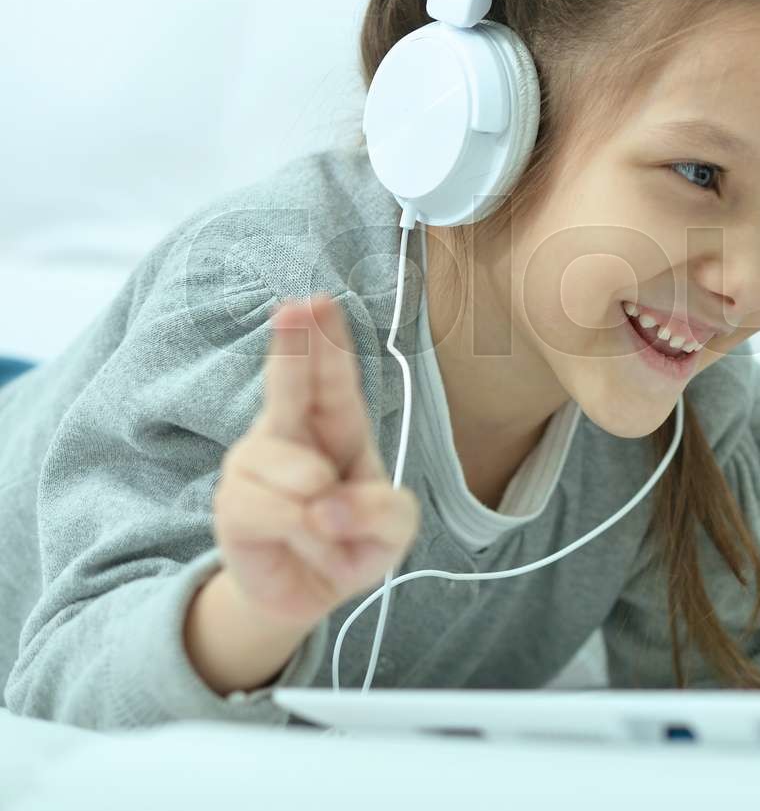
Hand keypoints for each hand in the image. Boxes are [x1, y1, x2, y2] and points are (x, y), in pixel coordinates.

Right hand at [212, 293, 420, 628]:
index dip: (324, 338)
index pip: (332, 375)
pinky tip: (308, 541)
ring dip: (320, 503)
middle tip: (294, 311)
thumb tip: (327, 506)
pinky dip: (301, 533)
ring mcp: (254, 467)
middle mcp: (290, 435)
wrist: (308, 591)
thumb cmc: (354, 538)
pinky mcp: (231, 506)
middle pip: (287, 386)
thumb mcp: (394, 528)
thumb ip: (383, 512)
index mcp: (337, 424)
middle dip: (292, 349)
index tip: (317, 301)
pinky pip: (267, 511)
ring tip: (329, 526)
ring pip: (287, 468)